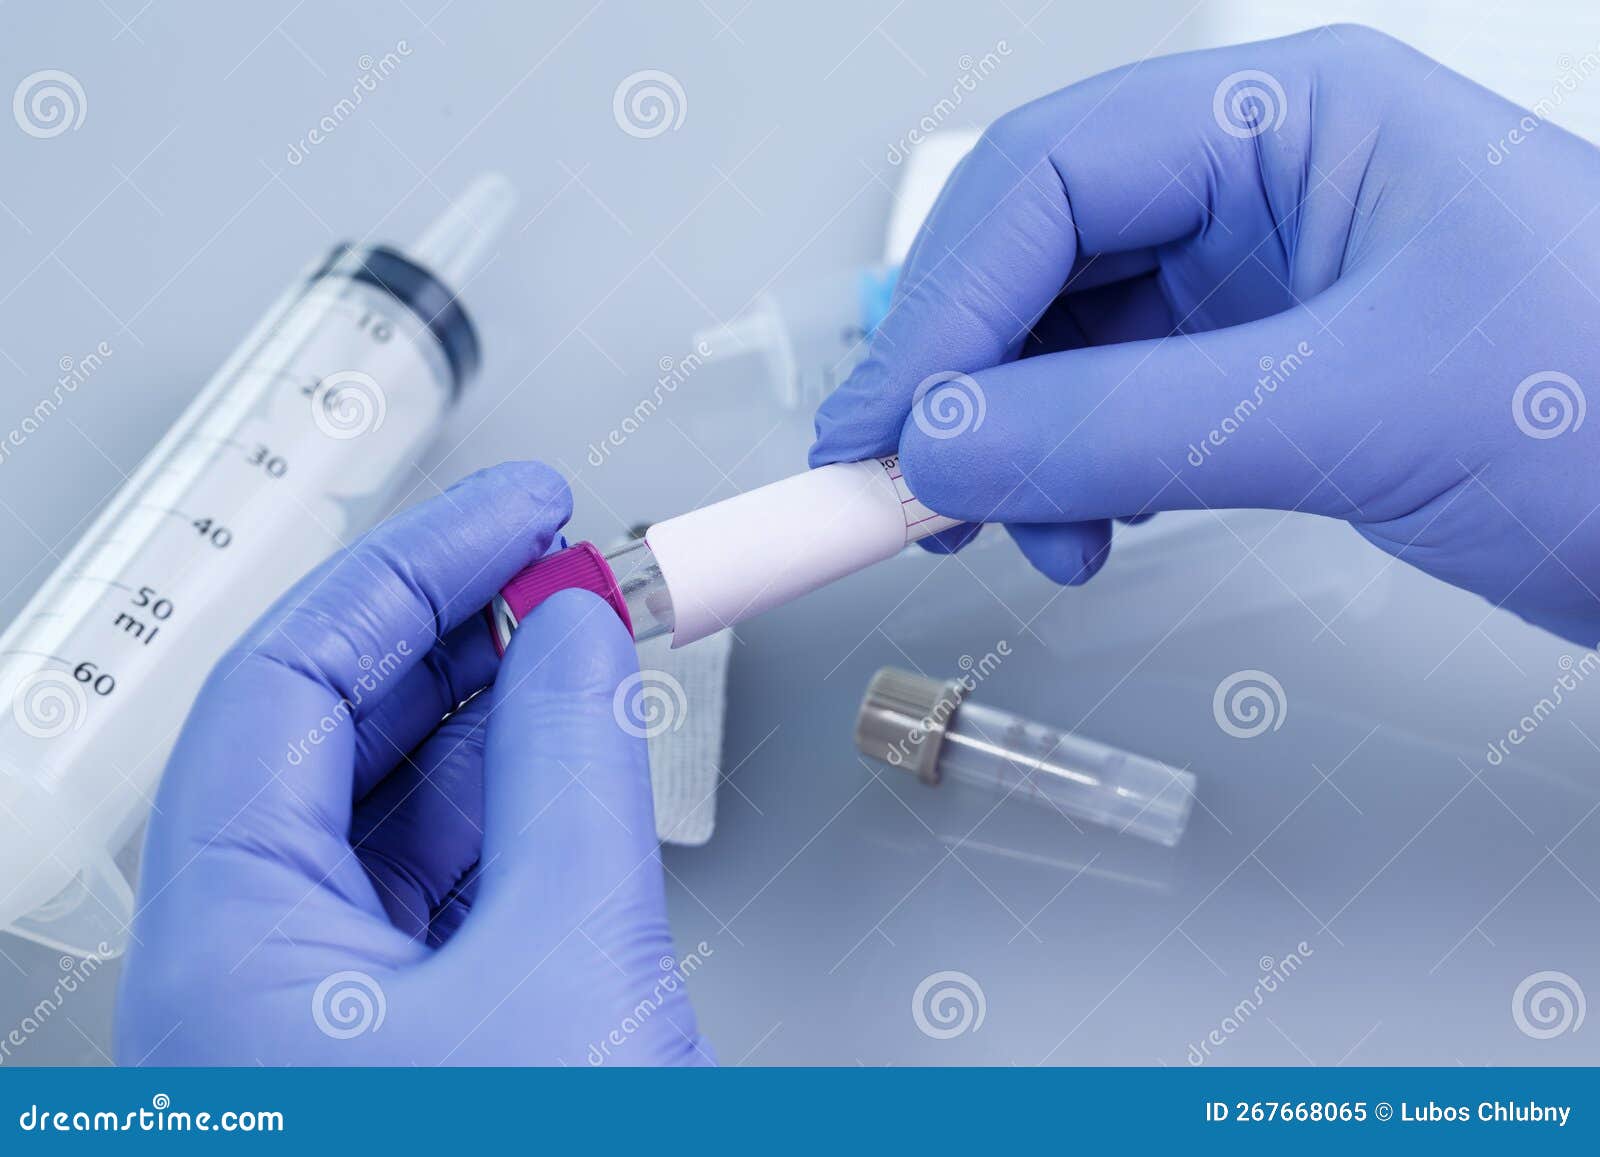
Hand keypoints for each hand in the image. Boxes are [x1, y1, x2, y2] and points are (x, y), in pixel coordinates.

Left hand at [114, 462, 711, 1065]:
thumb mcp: (572, 958)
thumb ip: (573, 772)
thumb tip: (575, 637)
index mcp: (221, 959)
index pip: (281, 688)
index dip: (408, 573)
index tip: (512, 514)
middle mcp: (238, 983)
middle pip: (325, 738)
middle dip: (454, 636)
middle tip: (554, 565)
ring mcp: (310, 1015)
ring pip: (382, 811)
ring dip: (490, 717)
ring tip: (581, 643)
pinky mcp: (388, 1041)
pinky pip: (426, 883)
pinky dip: (504, 808)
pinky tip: (570, 750)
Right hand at [812, 25, 1599, 642]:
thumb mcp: (1358, 409)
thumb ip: (1125, 425)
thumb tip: (937, 445)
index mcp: (1290, 125)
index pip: (1051, 181)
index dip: (943, 306)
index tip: (882, 427)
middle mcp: (1258, 187)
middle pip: (1036, 254)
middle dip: (962, 376)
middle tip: (903, 484)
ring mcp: (1257, 283)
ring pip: (1063, 338)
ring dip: (1010, 439)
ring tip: (1014, 534)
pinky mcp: (1263, 374)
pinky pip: (1114, 404)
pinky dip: (1071, 471)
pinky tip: (1083, 529)